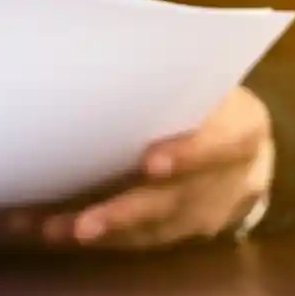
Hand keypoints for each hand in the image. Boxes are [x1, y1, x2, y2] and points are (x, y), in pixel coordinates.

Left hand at [12, 86, 274, 249]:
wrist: (245, 151)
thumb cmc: (210, 100)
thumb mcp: (205, 79)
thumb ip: (170, 78)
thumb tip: (100, 52)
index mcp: (244, 129)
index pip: (223, 143)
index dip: (189, 156)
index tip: (151, 164)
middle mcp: (231, 182)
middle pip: (177, 201)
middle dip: (125, 213)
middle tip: (82, 224)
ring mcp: (206, 214)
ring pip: (150, 230)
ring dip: (97, 231)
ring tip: (49, 228)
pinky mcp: (179, 234)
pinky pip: (136, 242)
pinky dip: (95, 237)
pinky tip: (53, 229)